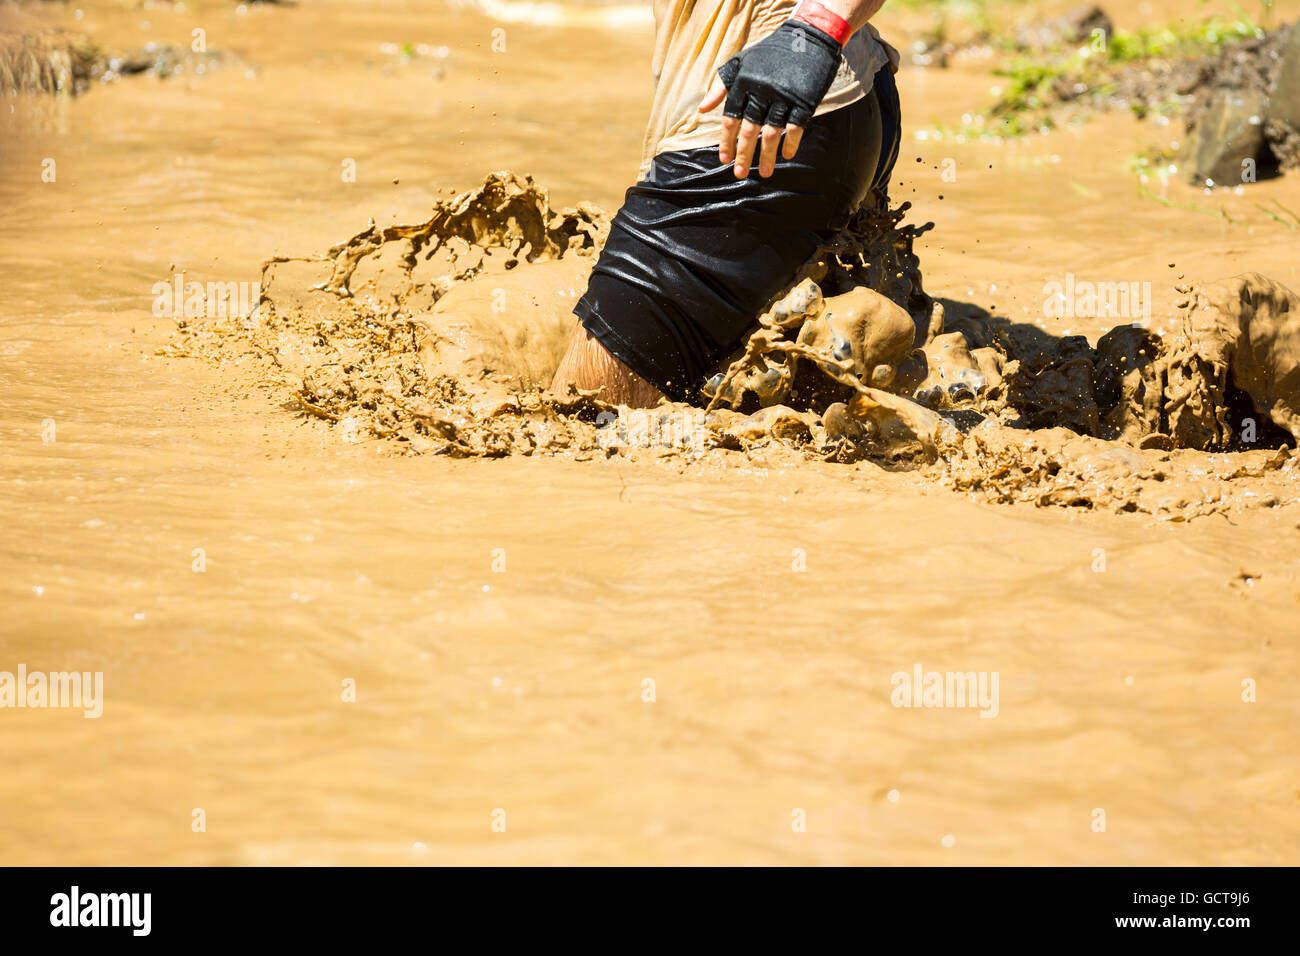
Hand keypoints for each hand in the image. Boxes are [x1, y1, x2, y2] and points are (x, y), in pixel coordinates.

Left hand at [699, 20, 842, 178]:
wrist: (808, 37)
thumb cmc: (770, 53)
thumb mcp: (742, 62)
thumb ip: (721, 86)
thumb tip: (702, 110)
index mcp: (744, 83)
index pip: (731, 118)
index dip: (726, 140)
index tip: (724, 159)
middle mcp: (762, 91)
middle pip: (749, 130)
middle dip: (743, 154)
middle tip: (739, 174)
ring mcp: (784, 96)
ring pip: (772, 132)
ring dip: (767, 156)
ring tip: (765, 173)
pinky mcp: (805, 99)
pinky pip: (796, 127)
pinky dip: (791, 143)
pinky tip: (787, 155)